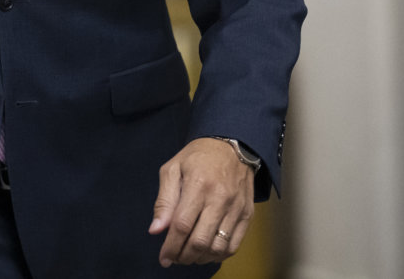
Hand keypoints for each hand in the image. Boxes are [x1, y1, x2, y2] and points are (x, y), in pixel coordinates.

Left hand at [149, 137, 255, 267]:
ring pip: (218, 247)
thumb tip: (156, 230)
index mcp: (198, 184)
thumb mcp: (172, 169)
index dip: (171, 246)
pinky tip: (207, 252)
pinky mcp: (247, 214)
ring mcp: (236, 207)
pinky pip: (234, 245)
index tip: (163, 258)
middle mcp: (220, 198)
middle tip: (175, 258)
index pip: (182, 225)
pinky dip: (219, 255)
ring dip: (201, 258)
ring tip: (190, 256)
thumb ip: (164, 200)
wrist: (231, 146)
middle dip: (184, 256)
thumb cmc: (198, 157)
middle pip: (200, 240)